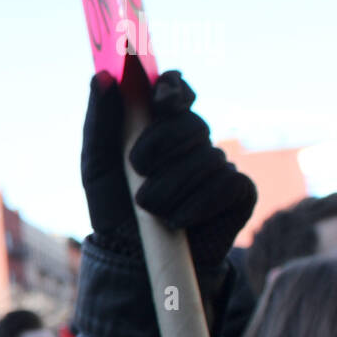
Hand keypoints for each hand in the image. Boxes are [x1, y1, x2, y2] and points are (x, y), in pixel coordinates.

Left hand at [81, 69, 256, 267]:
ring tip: (149, 208)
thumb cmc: (115, 210)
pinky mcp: (239, 191)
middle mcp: (192, 140)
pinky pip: (225, 184)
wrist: (136, 260)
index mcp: (158, 126)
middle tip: (137, 167)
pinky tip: (177, 221)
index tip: (161, 97)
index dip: (172, 87)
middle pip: (190, 121)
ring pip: (205, 157)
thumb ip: (100, 121)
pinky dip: (194, 205)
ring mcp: (218, 164)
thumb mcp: (97, 166)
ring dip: (168, 186)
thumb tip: (102, 76)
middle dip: (159, 144)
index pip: (174, 89)